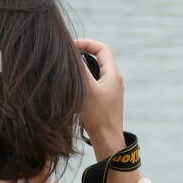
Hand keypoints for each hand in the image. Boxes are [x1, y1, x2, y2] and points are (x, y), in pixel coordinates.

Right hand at [74, 38, 124, 155]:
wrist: (107, 140)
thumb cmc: (98, 115)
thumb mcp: (87, 89)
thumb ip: (81, 69)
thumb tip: (73, 52)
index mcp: (113, 74)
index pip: (102, 49)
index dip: (87, 43)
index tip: (71, 45)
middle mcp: (115, 79)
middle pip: (99, 58)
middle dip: (83, 54)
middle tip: (67, 56)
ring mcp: (111, 90)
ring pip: (96, 71)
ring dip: (83, 68)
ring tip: (69, 71)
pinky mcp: (106, 99)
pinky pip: (95, 82)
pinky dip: (84, 80)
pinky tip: (73, 88)